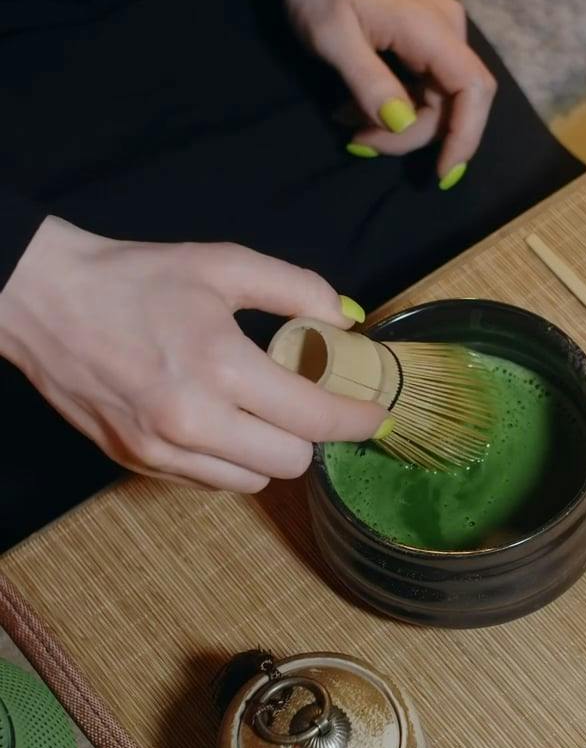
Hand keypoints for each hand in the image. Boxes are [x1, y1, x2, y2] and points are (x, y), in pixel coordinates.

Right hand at [0, 218, 382, 492]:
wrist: (46, 302)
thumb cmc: (135, 278)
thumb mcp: (222, 264)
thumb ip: (295, 288)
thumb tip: (345, 320)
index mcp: (220, 366)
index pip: (314, 418)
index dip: (357, 419)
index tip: (376, 413)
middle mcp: (193, 420)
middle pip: (290, 463)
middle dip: (310, 435)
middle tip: (306, 400)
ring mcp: (161, 449)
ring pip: (251, 483)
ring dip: (268, 453)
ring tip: (257, 411)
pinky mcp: (136, 463)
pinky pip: (208, 482)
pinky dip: (227, 460)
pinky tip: (218, 421)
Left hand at [284, 0, 496, 182]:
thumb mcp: (332, 37)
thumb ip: (369, 80)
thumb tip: (401, 121)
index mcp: (431, 28)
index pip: (473, 89)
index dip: (465, 136)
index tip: (443, 172)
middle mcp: (447, 31)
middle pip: (453, 103)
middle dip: (412, 134)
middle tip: (359, 142)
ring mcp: (440, 34)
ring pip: (438, 100)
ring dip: (398, 124)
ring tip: (349, 125)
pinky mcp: (426, 39)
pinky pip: (424, 86)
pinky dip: (395, 106)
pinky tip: (358, 109)